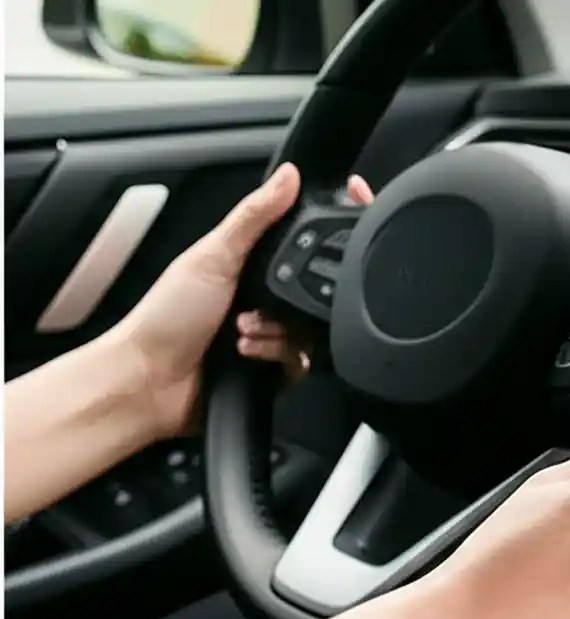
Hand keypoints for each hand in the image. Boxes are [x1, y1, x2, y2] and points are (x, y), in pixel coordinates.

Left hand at [112, 168, 374, 439]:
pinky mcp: (271, 371)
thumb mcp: (213, 255)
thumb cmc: (165, 317)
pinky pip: (299, 362)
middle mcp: (257, 301)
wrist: (150, 381)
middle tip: (257, 303)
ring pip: (308, 330)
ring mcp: (265, 336)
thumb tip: (288, 176)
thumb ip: (254, 216)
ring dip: (278, 331)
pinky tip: (246, 353)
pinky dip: (276, 356)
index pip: (295, 252)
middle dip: (290, 301)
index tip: (308, 255)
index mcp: (244, 268)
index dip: (310, 250)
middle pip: (309, 294)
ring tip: (243, 332)